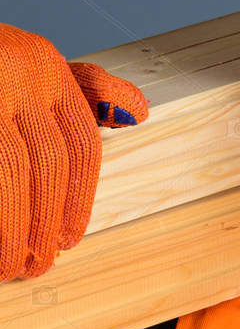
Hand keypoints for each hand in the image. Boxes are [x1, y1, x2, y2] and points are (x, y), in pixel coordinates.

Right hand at [0, 24, 147, 279]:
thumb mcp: (24, 63)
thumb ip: (77, 90)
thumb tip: (137, 113)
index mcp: (40, 62)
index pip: (79, 143)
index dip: (80, 200)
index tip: (71, 239)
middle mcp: (11, 70)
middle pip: (46, 163)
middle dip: (46, 222)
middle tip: (38, 265)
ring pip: (8, 173)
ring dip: (12, 229)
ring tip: (9, 266)